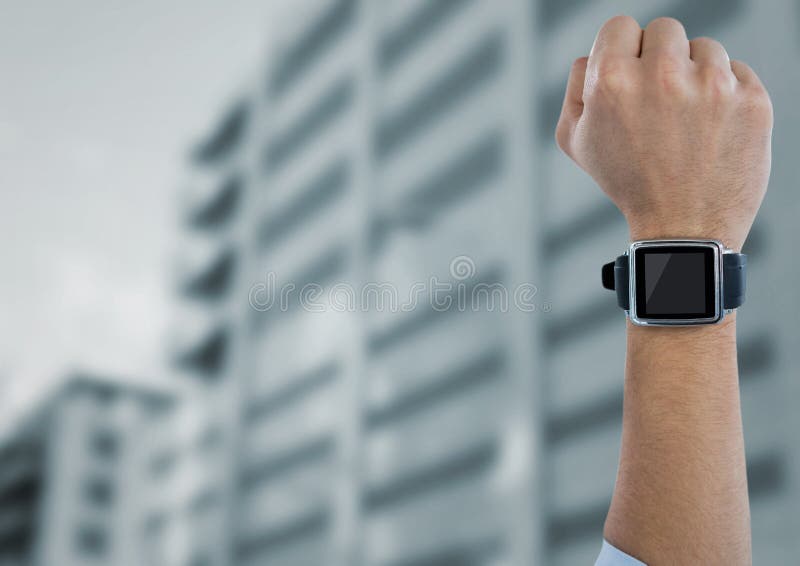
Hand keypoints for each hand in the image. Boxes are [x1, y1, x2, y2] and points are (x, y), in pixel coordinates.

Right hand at [555, 16, 771, 250]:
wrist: (684, 228)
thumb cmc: (627, 182)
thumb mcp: (575, 140)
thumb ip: (576, 86)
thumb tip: (592, 54)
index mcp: (611, 81)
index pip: (619, 26)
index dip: (622, 51)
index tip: (630, 77)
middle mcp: (662, 75)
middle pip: (664, 30)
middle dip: (659, 60)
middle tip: (658, 103)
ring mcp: (712, 85)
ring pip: (704, 48)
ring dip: (694, 76)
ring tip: (686, 121)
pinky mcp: (752, 99)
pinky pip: (737, 71)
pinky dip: (725, 94)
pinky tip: (711, 129)